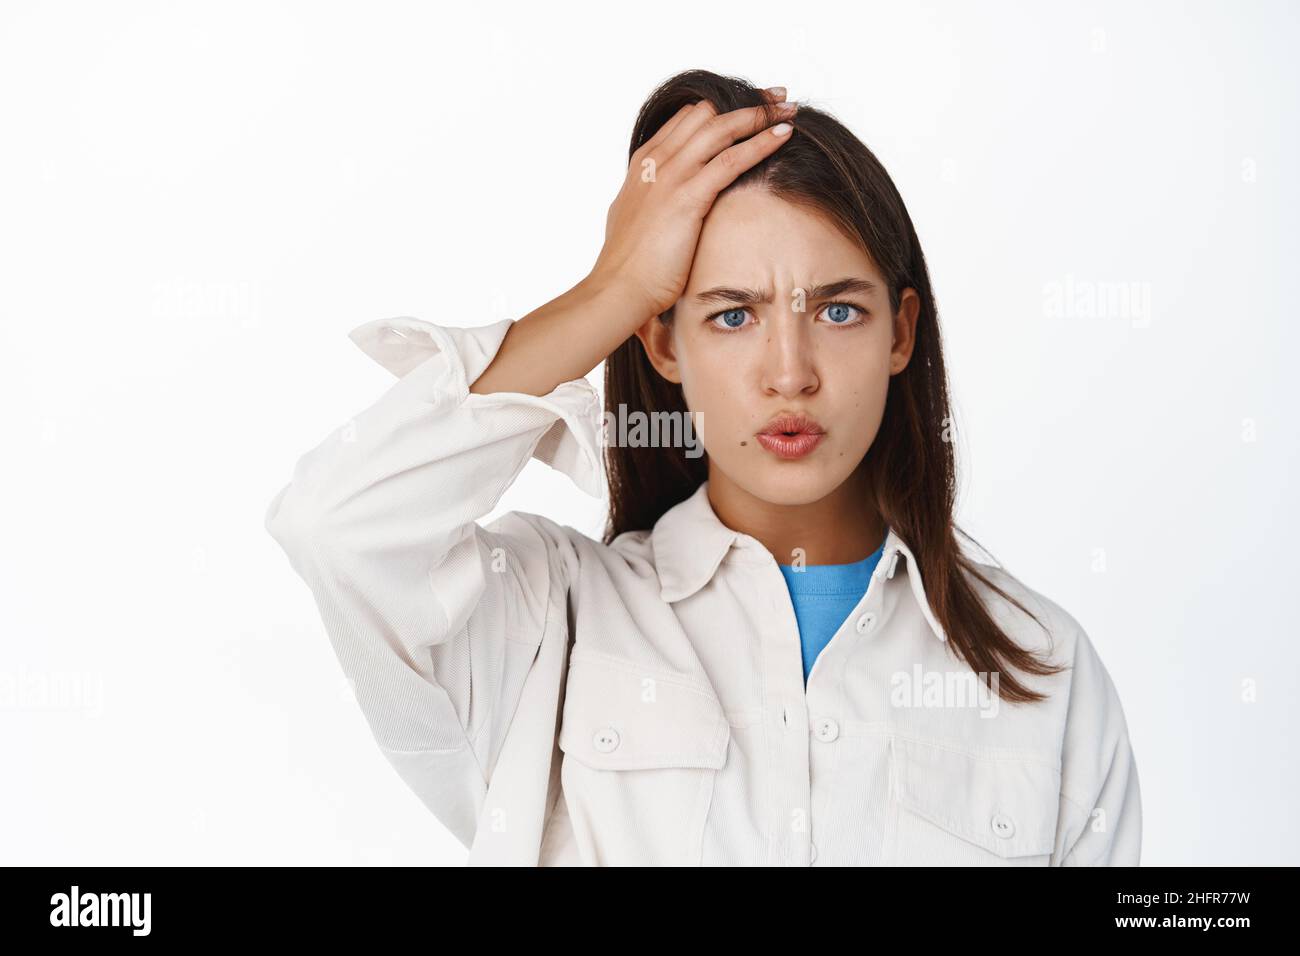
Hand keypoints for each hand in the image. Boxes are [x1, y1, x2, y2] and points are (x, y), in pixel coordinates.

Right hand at [589, 88, 796, 318]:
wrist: (617, 289)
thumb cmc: (627, 265)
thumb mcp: (633, 218)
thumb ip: (649, 199)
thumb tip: (659, 202)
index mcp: (643, 163)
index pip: (686, 118)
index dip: (720, 108)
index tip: (748, 106)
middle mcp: (656, 161)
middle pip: (706, 113)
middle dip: (745, 102)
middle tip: (776, 97)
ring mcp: (670, 176)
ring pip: (721, 128)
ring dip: (760, 114)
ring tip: (788, 107)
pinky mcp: (687, 197)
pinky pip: (732, 159)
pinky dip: (761, 141)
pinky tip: (784, 134)